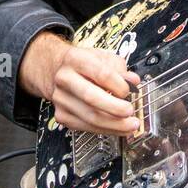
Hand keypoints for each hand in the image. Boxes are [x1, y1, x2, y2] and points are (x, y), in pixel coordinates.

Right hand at [20, 30, 141, 135]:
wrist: (55, 71)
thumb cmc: (82, 65)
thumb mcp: (103, 57)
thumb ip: (120, 68)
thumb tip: (133, 81)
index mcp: (76, 60)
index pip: (101, 74)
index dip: (118, 85)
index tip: (129, 90)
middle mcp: (65, 79)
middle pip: (91, 97)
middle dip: (115, 108)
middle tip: (130, 112)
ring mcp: (61, 99)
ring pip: (89, 117)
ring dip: (114, 124)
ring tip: (130, 125)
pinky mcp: (61, 115)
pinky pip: (86, 127)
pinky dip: (105, 130)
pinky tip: (118, 129)